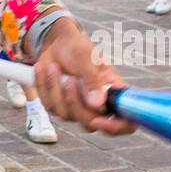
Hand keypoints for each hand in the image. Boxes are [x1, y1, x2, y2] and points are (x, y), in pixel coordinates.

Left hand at [31, 19, 135, 135]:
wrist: (57, 43)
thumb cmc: (78, 48)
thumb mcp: (88, 59)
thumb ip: (92, 81)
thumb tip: (96, 104)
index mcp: (114, 94)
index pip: (126, 123)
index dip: (115, 128)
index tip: (97, 119)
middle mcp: (97, 106)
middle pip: (89, 124)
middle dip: (75, 103)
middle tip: (70, 80)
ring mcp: (77, 108)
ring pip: (65, 115)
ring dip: (56, 89)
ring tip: (54, 67)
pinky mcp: (58, 106)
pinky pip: (48, 105)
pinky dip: (44, 86)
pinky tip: (44, 69)